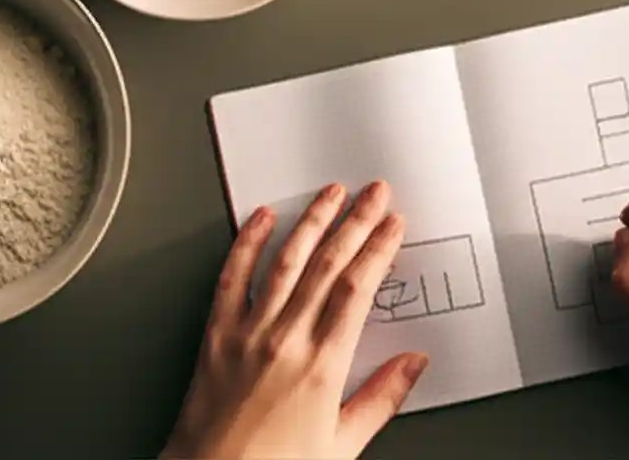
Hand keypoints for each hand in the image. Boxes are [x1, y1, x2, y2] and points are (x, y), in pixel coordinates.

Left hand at [162, 181, 428, 459]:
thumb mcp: (342, 444)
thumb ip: (381, 398)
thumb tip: (413, 363)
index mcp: (322, 365)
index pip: (359, 287)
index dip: (379, 248)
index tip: (394, 225)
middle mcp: (285, 339)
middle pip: (329, 263)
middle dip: (356, 221)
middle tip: (374, 193)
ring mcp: (248, 332)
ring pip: (286, 261)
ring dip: (312, 221)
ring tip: (330, 194)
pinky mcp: (216, 336)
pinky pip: (232, 278)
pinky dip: (246, 243)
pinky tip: (261, 219)